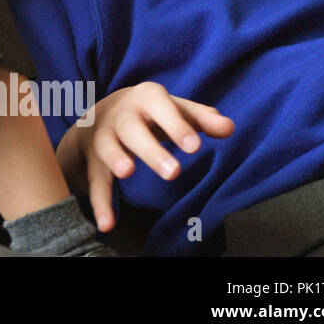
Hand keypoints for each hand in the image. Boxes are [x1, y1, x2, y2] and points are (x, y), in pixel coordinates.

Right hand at [56, 82, 233, 231]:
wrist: (103, 112)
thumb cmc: (153, 113)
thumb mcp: (177, 109)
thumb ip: (203, 119)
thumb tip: (228, 128)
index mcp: (147, 98)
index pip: (161, 107)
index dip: (177, 126)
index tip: (194, 147)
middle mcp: (122, 115)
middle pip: (133, 129)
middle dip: (150, 149)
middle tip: (172, 172)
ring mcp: (105, 137)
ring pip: (108, 148)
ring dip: (116, 159)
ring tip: (127, 172)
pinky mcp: (95, 161)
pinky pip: (96, 181)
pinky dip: (100, 203)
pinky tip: (107, 224)